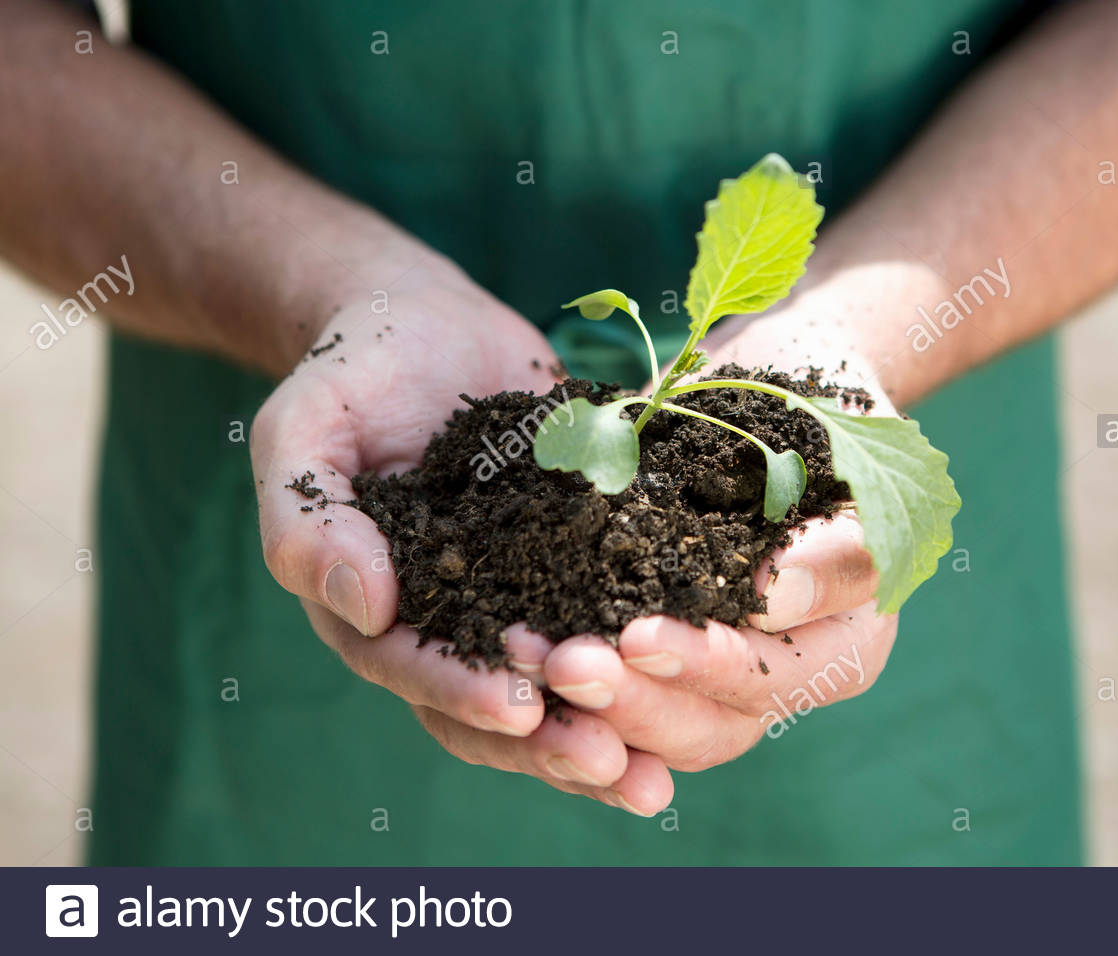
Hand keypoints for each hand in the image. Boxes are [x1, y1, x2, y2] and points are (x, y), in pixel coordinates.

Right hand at [250, 265, 671, 812]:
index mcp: (375, 605)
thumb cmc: (351, 369)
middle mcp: (449, 616)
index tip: (520, 707)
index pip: (413, 668)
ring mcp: (516, 592)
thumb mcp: (304, 428)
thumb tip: (362, 607)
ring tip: (660, 775)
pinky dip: (649, 657)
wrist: (425, 322)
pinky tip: (703, 678)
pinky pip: (611, 618)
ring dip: (608, 729)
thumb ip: (307, 518)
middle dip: (550, 743)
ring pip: (559, 684)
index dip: (463, 693)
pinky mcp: (575, 557)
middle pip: (493, 704)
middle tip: (615, 768)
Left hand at [542, 312, 899, 770]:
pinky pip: (613, 693)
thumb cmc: (835, 424)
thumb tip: (775, 598)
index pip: (768, 679)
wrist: (782, 393)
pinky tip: (510, 655)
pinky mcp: (657, 658)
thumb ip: (840, 544)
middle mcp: (778, 680)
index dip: (704, 666)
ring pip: (652, 727)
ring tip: (522, 659)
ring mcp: (713, 677)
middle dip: (630, 701)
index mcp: (841, 651)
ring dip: (585, 704)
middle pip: (705, 727)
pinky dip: (561, 684)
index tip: (638, 639)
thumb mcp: (858, 466)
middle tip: (561, 665)